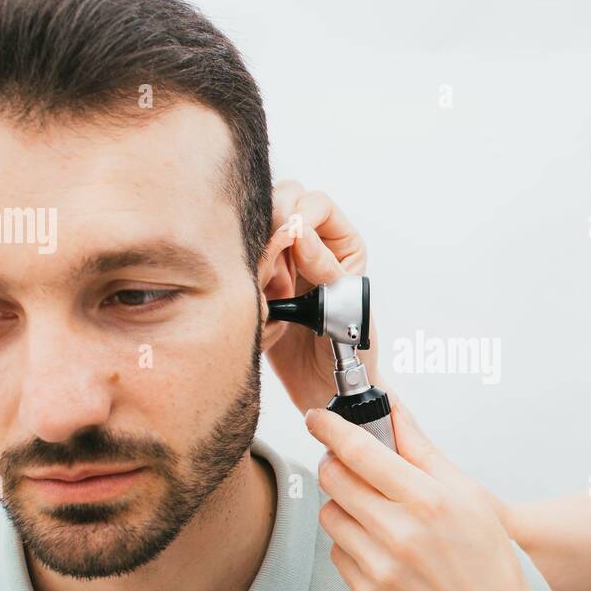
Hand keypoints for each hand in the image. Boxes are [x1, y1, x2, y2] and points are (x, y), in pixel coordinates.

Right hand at [265, 181, 384, 412]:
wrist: (326, 389)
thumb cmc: (350, 349)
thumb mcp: (345, 306)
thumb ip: (324, 267)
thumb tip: (298, 229)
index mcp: (341, 242)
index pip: (314, 202)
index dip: (300, 218)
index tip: (294, 246)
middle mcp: (310, 245)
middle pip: (279, 204)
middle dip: (274, 235)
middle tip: (281, 277)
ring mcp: (280, 262)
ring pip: (255, 232)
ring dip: (261, 260)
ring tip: (276, 296)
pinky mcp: (257, 283)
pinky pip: (239, 264)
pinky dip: (247, 280)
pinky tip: (265, 305)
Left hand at [305, 393, 545, 590]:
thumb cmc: (488, 556)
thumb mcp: (467, 492)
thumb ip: (421, 448)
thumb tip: (392, 406)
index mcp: (428, 500)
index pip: (359, 451)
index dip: (330, 428)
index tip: (317, 417)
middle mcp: (399, 533)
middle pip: (334, 479)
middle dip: (335, 462)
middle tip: (350, 462)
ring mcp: (380, 567)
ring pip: (329, 515)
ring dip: (343, 503)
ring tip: (373, 508)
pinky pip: (337, 551)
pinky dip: (351, 540)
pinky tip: (381, 544)